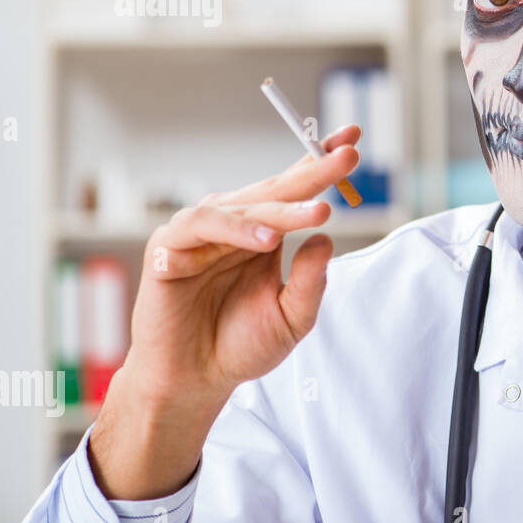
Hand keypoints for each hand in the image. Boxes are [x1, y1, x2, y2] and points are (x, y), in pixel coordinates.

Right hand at [88, 126, 360, 498]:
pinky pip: (201, 227)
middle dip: (315, 170)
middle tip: (348, 158)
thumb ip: (311, 281)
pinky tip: (267, 239)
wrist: (195, 381)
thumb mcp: (293, 317)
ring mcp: (200, 234)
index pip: (295, 189)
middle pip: (276, 188)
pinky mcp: (169, 249)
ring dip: (283, 207)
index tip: (354, 141)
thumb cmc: (240, 346)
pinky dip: (235, 229)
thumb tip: (325, 239)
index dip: (321, 163)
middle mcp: (233, 225)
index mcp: (263, 232)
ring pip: (245, 206)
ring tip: (320, 213)